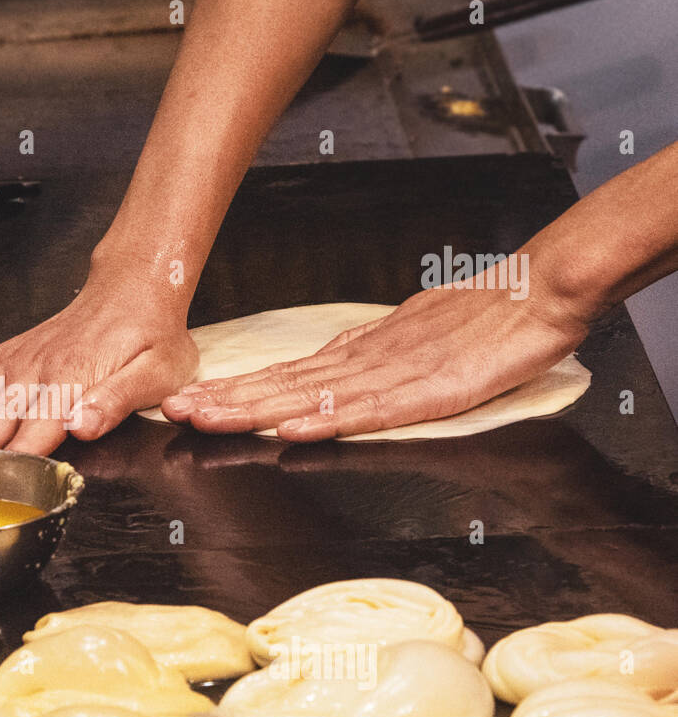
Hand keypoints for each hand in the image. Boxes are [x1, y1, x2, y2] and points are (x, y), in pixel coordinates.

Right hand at [0, 288, 198, 454]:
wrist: (133, 289)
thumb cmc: (149, 335)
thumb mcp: (156, 372)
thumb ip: (117, 400)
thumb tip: (83, 425)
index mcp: (70, 385)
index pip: (33, 436)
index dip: (8, 467)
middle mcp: (33, 377)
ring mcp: (12, 366)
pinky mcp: (1, 357)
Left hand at [160, 280, 591, 440]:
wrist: (540, 290)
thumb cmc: (484, 318)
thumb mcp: (412, 341)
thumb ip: (368, 363)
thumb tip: (323, 383)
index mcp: (362, 352)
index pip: (287, 375)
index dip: (237, 389)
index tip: (192, 400)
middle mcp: (367, 361)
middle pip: (286, 384)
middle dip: (227, 399)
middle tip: (176, 409)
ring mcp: (396, 374)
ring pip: (314, 396)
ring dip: (258, 408)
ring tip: (210, 417)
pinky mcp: (431, 390)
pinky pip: (372, 409)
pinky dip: (329, 418)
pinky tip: (293, 427)